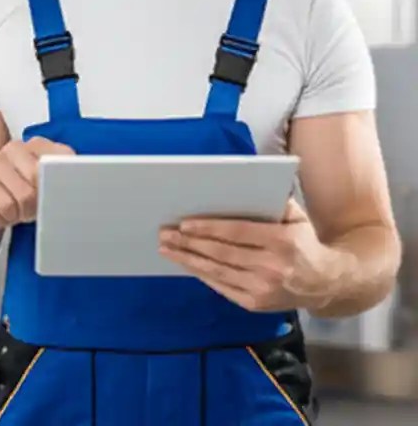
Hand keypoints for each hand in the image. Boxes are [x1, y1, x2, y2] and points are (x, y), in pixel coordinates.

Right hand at [0, 136, 74, 229]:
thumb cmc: (25, 194)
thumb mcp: (49, 184)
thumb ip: (64, 178)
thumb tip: (81, 187)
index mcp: (38, 144)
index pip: (61, 157)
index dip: (64, 179)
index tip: (65, 192)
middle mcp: (16, 148)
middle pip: (40, 176)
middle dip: (43, 199)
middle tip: (39, 206)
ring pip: (24, 195)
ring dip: (27, 211)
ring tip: (23, 210)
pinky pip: (7, 206)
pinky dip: (11, 216)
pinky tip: (9, 213)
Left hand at [159, 199, 339, 311]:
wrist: (327, 284)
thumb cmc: (305, 243)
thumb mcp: (298, 218)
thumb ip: (274, 203)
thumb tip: (243, 187)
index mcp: (283, 242)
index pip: (237, 233)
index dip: (208, 228)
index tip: (184, 224)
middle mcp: (273, 267)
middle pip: (222, 253)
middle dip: (189, 243)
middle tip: (164, 234)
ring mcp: (263, 288)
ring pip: (217, 271)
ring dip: (188, 259)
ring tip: (166, 249)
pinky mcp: (255, 304)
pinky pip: (222, 287)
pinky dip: (202, 275)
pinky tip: (186, 264)